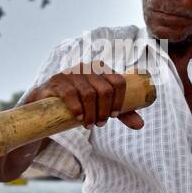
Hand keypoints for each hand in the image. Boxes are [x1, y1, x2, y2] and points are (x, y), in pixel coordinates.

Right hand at [28, 59, 144, 129]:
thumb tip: (141, 125)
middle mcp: (88, 67)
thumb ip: (122, 113)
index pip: (118, 82)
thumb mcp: (103, 105)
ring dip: (92, 113)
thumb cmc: (81, 100)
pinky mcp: (58, 81)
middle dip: (104, 110)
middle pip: (105, 89)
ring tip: (89, 125)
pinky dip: (77, 108)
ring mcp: (72, 73)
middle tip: (100, 124)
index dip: (119, 100)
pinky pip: (70, 93)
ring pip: (89, 93)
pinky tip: (79, 118)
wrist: (50, 101)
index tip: (114, 115)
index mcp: (102, 69)